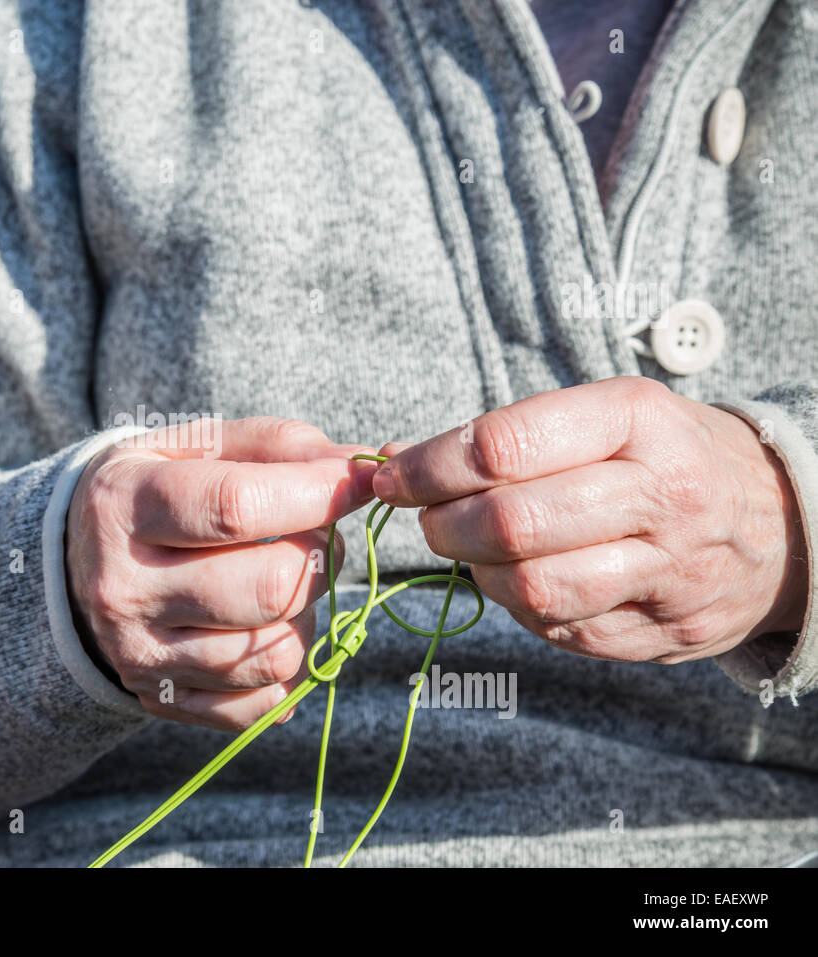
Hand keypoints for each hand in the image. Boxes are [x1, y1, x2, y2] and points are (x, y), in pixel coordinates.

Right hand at [65, 416, 376, 730]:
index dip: (317, 494)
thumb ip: (277, 447)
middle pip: (270, 587)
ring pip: (278, 651)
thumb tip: (360, 467)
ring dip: (306, 612)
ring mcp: (142, 656)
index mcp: (123, 507)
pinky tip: (263, 626)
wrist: (69, 568)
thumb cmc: (151, 493)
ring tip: (281, 581)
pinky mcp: (165, 701)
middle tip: (309, 535)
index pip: (238, 507)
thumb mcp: (192, 446)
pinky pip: (267, 702)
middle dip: (318, 555)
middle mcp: (124, 589)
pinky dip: (286, 666)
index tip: (356, 482)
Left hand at [370, 376, 807, 663]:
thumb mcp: (603, 416)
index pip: (504, 446)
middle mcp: (663, 495)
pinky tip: (518, 579)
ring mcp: (670, 572)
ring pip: (535, 588)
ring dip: (478, 571)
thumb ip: (504, 437)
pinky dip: (518, 608)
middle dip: (444, 525)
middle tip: (427, 519)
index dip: (430, 467)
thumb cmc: (661, 457)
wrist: (779, 522)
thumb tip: (393, 463)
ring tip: (471, 549)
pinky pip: (561, 631)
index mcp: (638, 420)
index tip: (392, 475)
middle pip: (514, 524)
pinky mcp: (664, 633)